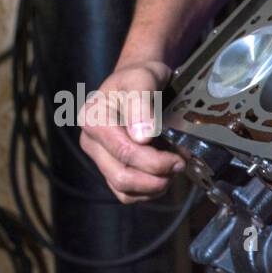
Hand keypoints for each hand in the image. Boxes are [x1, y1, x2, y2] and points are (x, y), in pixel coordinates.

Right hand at [77, 60, 184, 203]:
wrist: (140, 81)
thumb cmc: (140, 77)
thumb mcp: (142, 78)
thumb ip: (140, 103)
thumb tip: (142, 137)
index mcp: (93, 119)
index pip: (123, 151)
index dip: (154, 161)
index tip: (179, 157)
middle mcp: (91, 141)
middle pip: (122, 176)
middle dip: (156, 177)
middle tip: (180, 164)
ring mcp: (100, 158)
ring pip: (124, 191)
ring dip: (154, 187)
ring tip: (173, 169)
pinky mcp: (110, 170)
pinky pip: (127, 195)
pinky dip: (149, 192)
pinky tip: (163, 176)